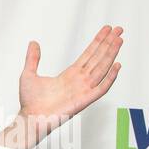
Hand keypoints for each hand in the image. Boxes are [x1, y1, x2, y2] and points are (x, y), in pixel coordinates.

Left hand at [15, 25, 123, 140]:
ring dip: (111, 54)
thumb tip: (33, 43)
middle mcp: (79, 81)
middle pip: (98, 58)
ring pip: (102, 68)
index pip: (88, 55)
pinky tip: (116, 65)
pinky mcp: (84, 100)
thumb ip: (33, 58)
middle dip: (109, 44)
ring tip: (119, 40)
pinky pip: (101, 88)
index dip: (98, 42)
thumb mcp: (29, 74)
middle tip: (119, 30)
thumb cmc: (29, 102)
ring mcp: (83, 89)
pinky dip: (110, 78)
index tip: (106, 30)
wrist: (30, 118)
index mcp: (69, 74)